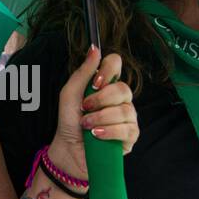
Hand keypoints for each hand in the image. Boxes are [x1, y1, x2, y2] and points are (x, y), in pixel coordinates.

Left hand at [48, 45, 137, 179]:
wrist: (68, 150)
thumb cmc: (69, 121)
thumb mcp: (70, 94)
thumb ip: (82, 72)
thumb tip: (95, 48)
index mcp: (107, 85)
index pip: (116, 64)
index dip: (108, 70)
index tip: (95, 82)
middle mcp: (120, 99)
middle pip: (124, 88)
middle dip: (101, 99)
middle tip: (85, 108)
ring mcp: (128, 118)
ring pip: (125, 111)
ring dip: (101, 118)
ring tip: (86, 126)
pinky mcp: (130, 137)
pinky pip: (128, 129)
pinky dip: (110, 131)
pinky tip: (97, 135)